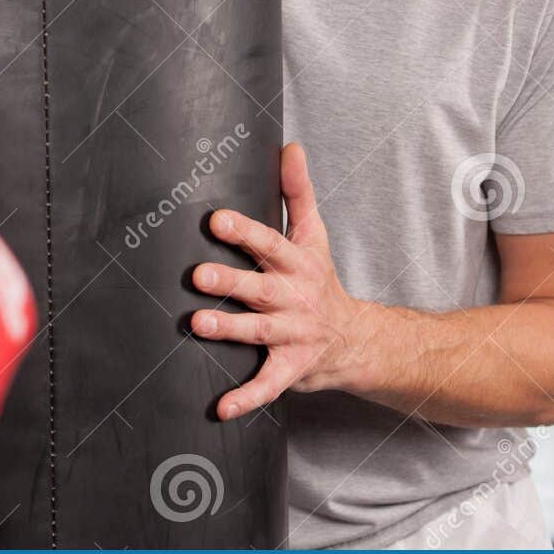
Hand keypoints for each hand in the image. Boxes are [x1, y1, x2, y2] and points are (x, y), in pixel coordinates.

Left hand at [193, 142, 376, 419]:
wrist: (356, 340)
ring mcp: (294, 335)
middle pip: (260, 288)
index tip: (216, 219)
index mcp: (297, 263)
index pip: (270, 243)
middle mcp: (295, 298)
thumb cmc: (319, 280)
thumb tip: (289, 146)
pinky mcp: (290, 370)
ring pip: (258, 333)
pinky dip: (246, 399)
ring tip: (197, 324)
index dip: (244, 232)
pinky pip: (267, 385)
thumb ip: (297, 192)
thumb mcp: (314, 235)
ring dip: (229, 330)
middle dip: (230, 282)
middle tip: (198, 275)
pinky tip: (219, 407)